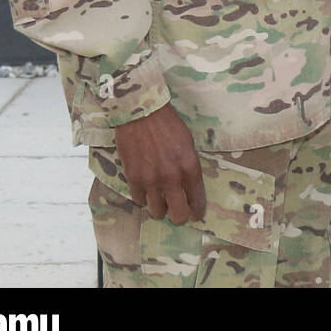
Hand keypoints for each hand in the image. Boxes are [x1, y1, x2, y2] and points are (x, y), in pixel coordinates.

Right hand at [114, 103, 205, 224]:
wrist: (142, 114)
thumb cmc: (168, 125)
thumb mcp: (188, 143)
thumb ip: (189, 165)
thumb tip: (189, 185)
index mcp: (189, 166)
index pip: (197, 198)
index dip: (197, 210)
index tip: (196, 214)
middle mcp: (172, 177)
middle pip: (178, 214)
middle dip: (180, 216)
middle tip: (178, 212)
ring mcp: (151, 180)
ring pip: (157, 212)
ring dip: (160, 208)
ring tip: (160, 201)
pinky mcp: (133, 179)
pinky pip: (139, 200)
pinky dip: (143, 197)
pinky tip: (146, 189)